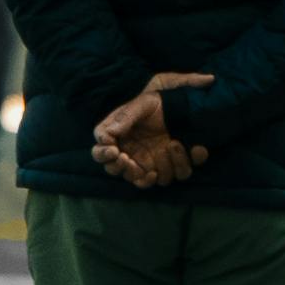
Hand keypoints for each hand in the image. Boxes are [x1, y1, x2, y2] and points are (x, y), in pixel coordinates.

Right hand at [91, 72, 213, 190]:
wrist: (184, 105)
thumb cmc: (157, 103)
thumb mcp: (141, 104)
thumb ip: (123, 118)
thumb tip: (106, 137)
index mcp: (118, 139)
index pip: (99, 153)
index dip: (102, 155)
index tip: (113, 150)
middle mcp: (130, 155)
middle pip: (116, 171)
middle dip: (120, 168)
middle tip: (127, 159)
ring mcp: (150, 164)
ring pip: (143, 181)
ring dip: (150, 170)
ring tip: (167, 146)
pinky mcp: (170, 167)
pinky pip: (171, 176)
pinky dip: (177, 165)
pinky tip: (179, 147)